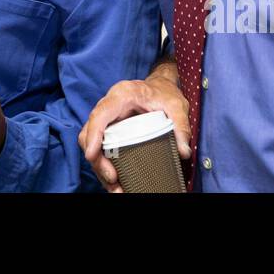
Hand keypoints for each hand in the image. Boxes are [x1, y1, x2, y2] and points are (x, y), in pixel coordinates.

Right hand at [79, 61, 190, 192]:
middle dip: (97, 159)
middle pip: (90, 133)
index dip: (93, 136)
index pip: (100, 115)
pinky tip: (115, 180)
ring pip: (91, 142)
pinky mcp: (109, 128)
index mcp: (121, 95)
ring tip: (115, 187)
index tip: (93, 156)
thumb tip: (183, 152)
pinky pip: (99, 146)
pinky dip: (104, 164)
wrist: (161, 86)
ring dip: (99, 166)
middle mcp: (108, 106)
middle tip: (113, 179)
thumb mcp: (177, 106)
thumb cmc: (166, 93)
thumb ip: (181, 126)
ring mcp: (106, 118)